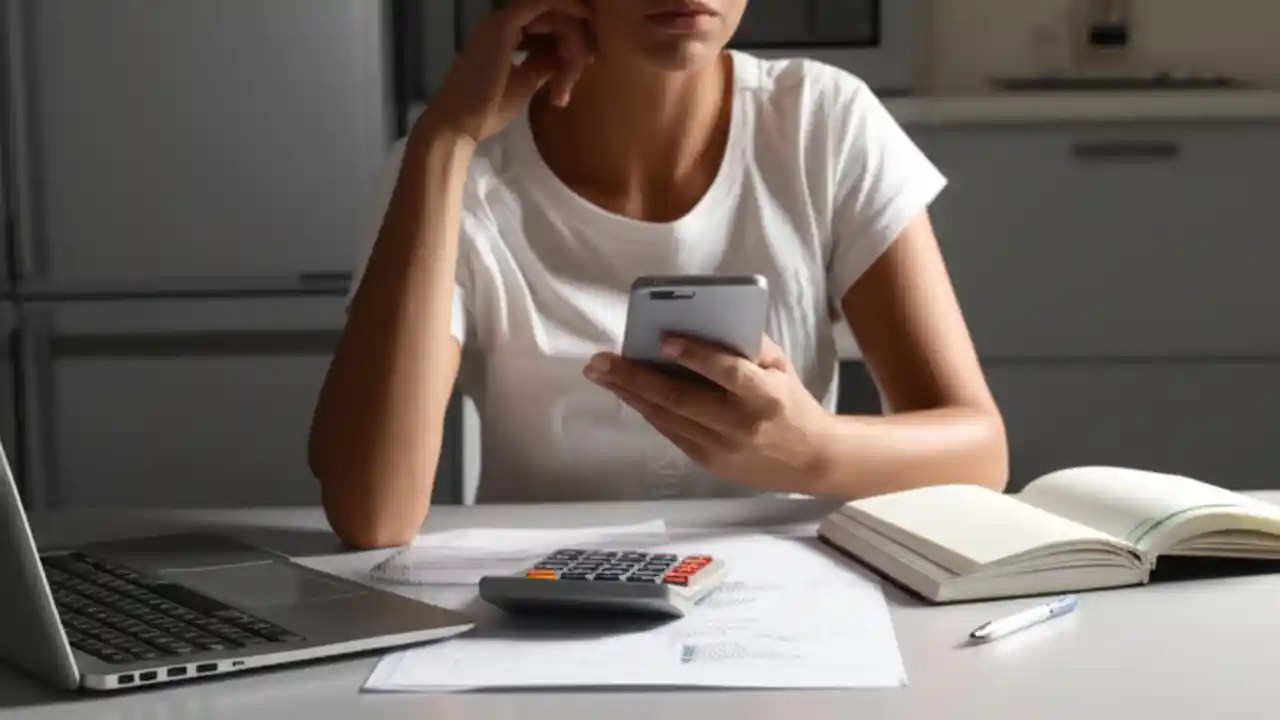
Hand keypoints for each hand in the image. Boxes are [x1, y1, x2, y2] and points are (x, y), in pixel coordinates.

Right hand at [417, 0, 593, 144]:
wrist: (459, 123)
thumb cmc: (487, 111)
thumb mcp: (526, 84)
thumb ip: (545, 64)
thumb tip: (566, 55)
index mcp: (504, 37)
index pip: (546, 26)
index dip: (570, 41)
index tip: (582, 66)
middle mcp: (501, 23)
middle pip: (552, 15)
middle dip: (575, 37)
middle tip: (585, 64)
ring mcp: (501, 20)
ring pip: (551, 10)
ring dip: (573, 31)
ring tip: (580, 60)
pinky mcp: (504, 24)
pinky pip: (544, 2)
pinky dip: (567, 6)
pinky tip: (584, 17)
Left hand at [583, 336, 835, 493]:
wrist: (810, 460)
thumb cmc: (791, 403)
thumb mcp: (781, 367)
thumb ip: (747, 345)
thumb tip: (703, 319)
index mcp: (764, 396)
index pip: (727, 373)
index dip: (695, 355)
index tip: (663, 338)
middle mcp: (739, 425)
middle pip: (680, 400)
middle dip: (634, 378)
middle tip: (600, 361)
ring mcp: (721, 448)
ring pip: (666, 418)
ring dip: (629, 394)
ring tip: (601, 374)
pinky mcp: (708, 462)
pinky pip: (670, 431)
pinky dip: (647, 409)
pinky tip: (627, 392)